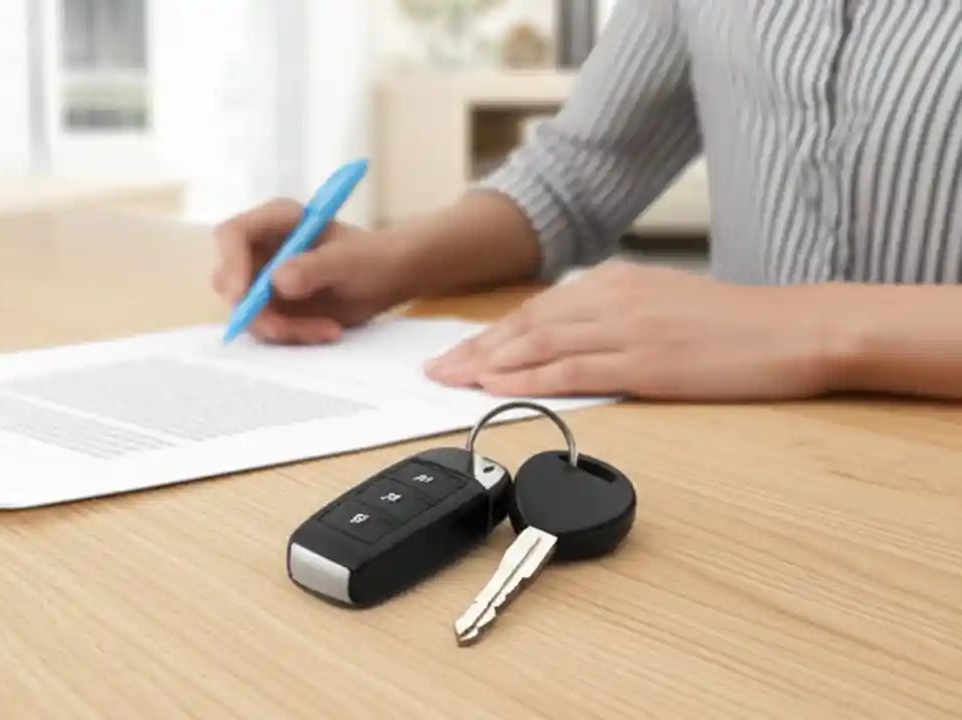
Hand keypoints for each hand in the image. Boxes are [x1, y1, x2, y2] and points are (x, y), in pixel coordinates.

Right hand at [212, 199, 407, 343]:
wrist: (386, 279)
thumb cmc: (371, 257)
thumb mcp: (349, 261)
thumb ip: (316, 267)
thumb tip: (277, 281)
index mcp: (276, 221)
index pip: (233, 235)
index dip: (231, 263)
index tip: (243, 295)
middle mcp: (261, 249)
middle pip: (228, 280)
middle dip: (253, 310)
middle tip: (283, 330)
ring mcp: (263, 279)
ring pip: (248, 311)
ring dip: (283, 328)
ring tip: (328, 330)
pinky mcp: (272, 307)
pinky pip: (266, 328)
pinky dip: (294, 335)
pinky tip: (328, 330)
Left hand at [423, 262, 833, 399]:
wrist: (793, 329)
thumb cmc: (735, 323)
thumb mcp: (664, 303)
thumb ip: (616, 313)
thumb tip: (571, 335)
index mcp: (616, 281)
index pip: (537, 309)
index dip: (491, 334)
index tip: (458, 352)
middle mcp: (613, 298)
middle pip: (526, 325)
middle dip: (475, 349)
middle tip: (436, 369)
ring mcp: (628, 329)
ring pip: (540, 345)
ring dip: (488, 364)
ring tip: (451, 381)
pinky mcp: (645, 362)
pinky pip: (573, 370)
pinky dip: (528, 379)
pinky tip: (498, 388)